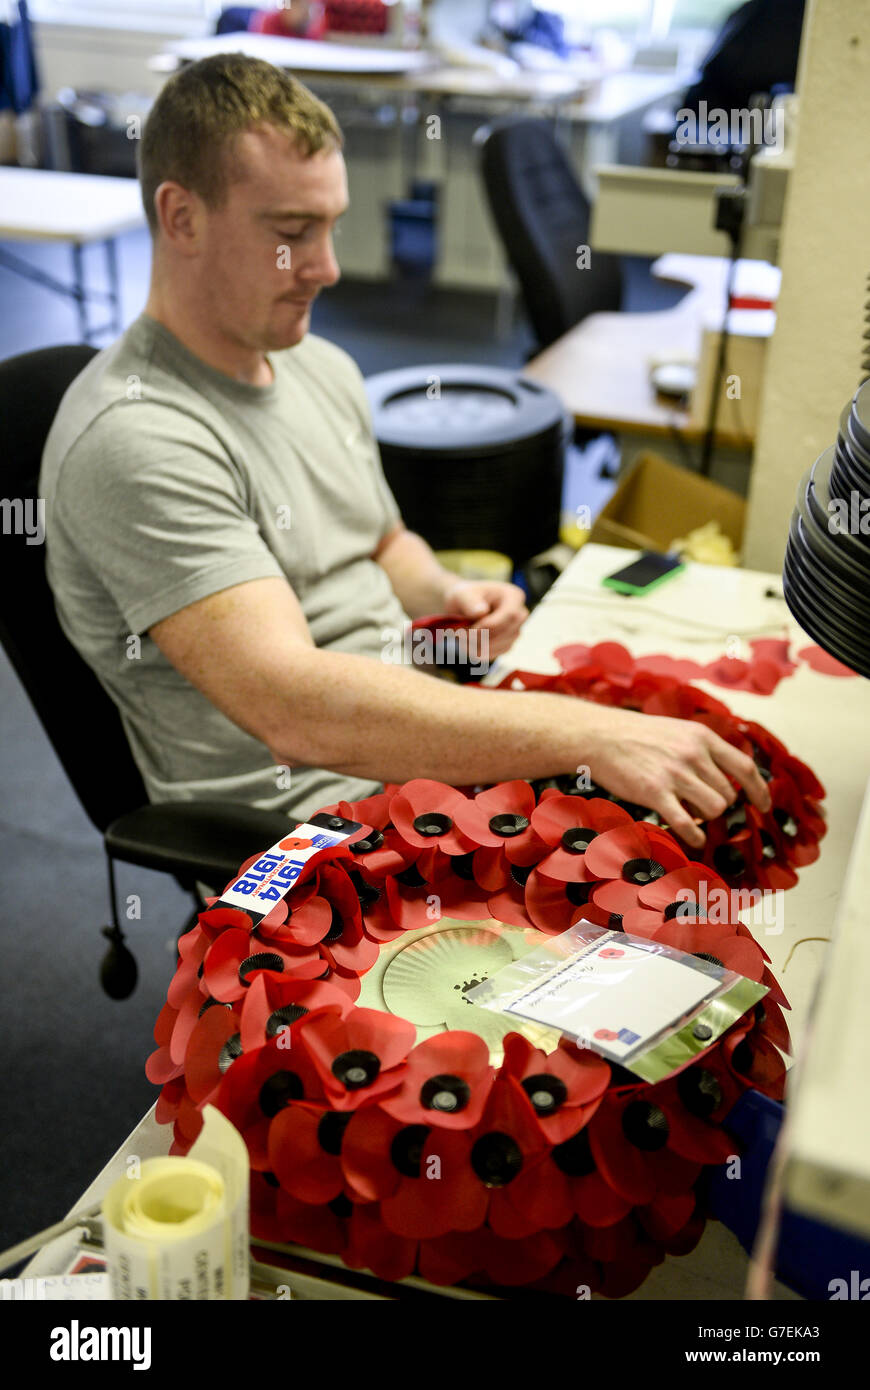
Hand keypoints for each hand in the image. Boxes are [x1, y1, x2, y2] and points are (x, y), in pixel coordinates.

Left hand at [442, 579, 528, 660]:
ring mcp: (514, 631)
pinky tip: (466, 644)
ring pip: (502, 646)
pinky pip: (495, 654)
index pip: (511, 615)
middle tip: (461, 635)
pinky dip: (478, 652)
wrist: (461, 607)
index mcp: (512, 596)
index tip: (469, 629)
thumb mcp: (462, 595)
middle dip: (484, 638)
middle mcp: (519, 614)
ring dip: (479, 646)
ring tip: (461, 637)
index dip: (491, 625)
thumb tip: (482, 612)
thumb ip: (470, 602)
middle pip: (509, 632)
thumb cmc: (464, 597)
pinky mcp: (506, 644)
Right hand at [582, 705, 771, 848]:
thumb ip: (703, 750)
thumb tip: (727, 777)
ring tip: (690, 813)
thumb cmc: (638, 736)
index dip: (759, 790)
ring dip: (706, 817)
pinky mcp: (655, 793)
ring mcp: (675, 774)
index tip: (764, 805)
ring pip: (714, 809)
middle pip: (728, 794)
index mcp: (702, 737)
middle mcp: (693, 755)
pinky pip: (687, 823)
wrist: (599, 736)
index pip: (745, 767)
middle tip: (700, 805)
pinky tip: (693, 839)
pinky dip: (695, 836)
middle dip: (719, 804)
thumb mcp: (678, 731)